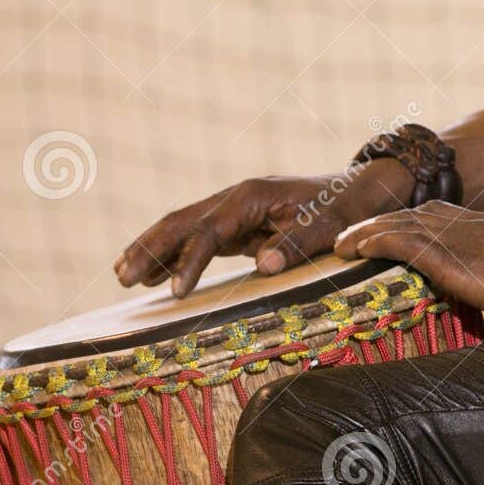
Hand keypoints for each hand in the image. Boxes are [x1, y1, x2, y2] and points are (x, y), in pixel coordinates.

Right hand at [114, 165, 407, 298]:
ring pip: (183, 227)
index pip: (208, 231)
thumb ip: (299, 243)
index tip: (175, 293)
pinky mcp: (239, 224)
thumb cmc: (347, 209)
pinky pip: (197, 238)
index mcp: (251, 197)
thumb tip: (264, 265)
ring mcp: (235, 210)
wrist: (362, 191)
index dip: (189, 261)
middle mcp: (236, 198)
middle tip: (121, 278)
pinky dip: (173, 254)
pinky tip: (155, 274)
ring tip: (122, 276)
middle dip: (150, 248)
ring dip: (152, 249)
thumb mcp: (331, 225)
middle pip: (180, 222)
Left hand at [336, 203, 483, 325]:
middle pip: (411, 215)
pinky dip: (375, 240)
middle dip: (377, 225)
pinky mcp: (451, 255)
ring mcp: (458, 236)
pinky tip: (355, 247)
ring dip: (366, 232)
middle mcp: (468, 223)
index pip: (435, 215)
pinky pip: (403, 241)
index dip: (405, 222)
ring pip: (399, 224)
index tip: (384, 232)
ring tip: (340, 244)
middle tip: (349, 238)